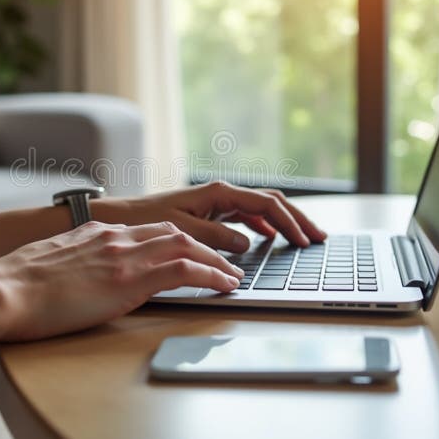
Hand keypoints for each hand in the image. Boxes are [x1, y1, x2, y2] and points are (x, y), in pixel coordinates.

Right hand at [0, 221, 243, 341]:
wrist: (2, 290)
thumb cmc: (15, 284)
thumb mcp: (49, 262)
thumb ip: (73, 260)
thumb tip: (79, 273)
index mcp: (95, 232)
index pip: (147, 230)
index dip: (173, 240)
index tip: (187, 251)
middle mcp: (113, 236)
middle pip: (172, 232)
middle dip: (202, 245)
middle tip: (222, 259)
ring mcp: (123, 254)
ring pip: (185, 245)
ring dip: (214, 259)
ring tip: (232, 274)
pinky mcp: (129, 277)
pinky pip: (184, 270)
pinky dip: (211, 274)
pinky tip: (225, 284)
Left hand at [92, 181, 326, 252]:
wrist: (119, 217)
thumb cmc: (146, 221)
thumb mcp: (182, 231)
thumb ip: (216, 237)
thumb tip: (247, 246)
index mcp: (218, 193)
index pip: (266, 204)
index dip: (290, 222)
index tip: (305, 241)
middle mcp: (221, 194)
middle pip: (271, 203)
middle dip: (297, 219)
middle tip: (319, 238)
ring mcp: (217, 203)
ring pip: (261, 209)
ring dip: (284, 223)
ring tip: (303, 239)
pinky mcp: (210, 213)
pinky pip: (246, 217)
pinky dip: (263, 227)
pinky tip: (271, 239)